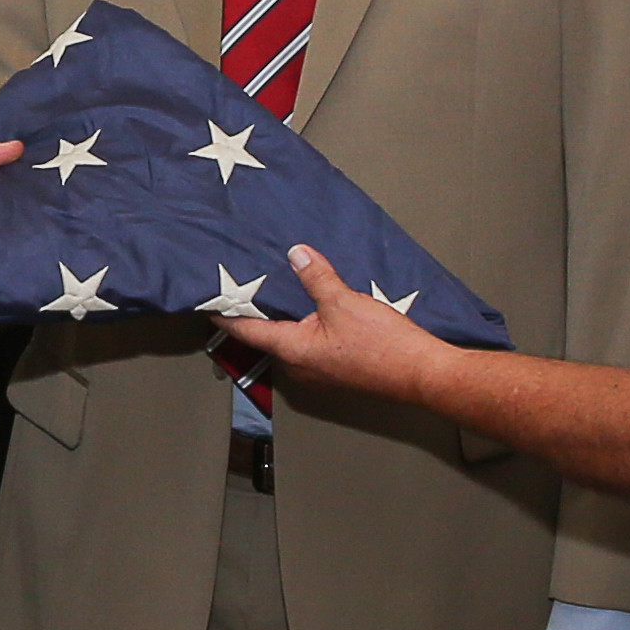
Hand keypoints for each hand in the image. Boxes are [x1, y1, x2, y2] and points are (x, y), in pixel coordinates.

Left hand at [235, 245, 456, 406]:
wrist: (422, 374)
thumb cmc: (384, 347)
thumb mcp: (345, 302)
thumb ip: (317, 278)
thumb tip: (296, 255)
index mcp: (292, 350)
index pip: (246, 330)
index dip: (225, 315)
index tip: (208, 302)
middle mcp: (299, 366)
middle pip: (266, 336)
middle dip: (256, 313)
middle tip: (245, 287)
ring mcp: (318, 371)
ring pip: (290, 340)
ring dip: (284, 318)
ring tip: (278, 291)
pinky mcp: (337, 370)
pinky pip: (311, 345)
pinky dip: (305, 326)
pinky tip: (315, 308)